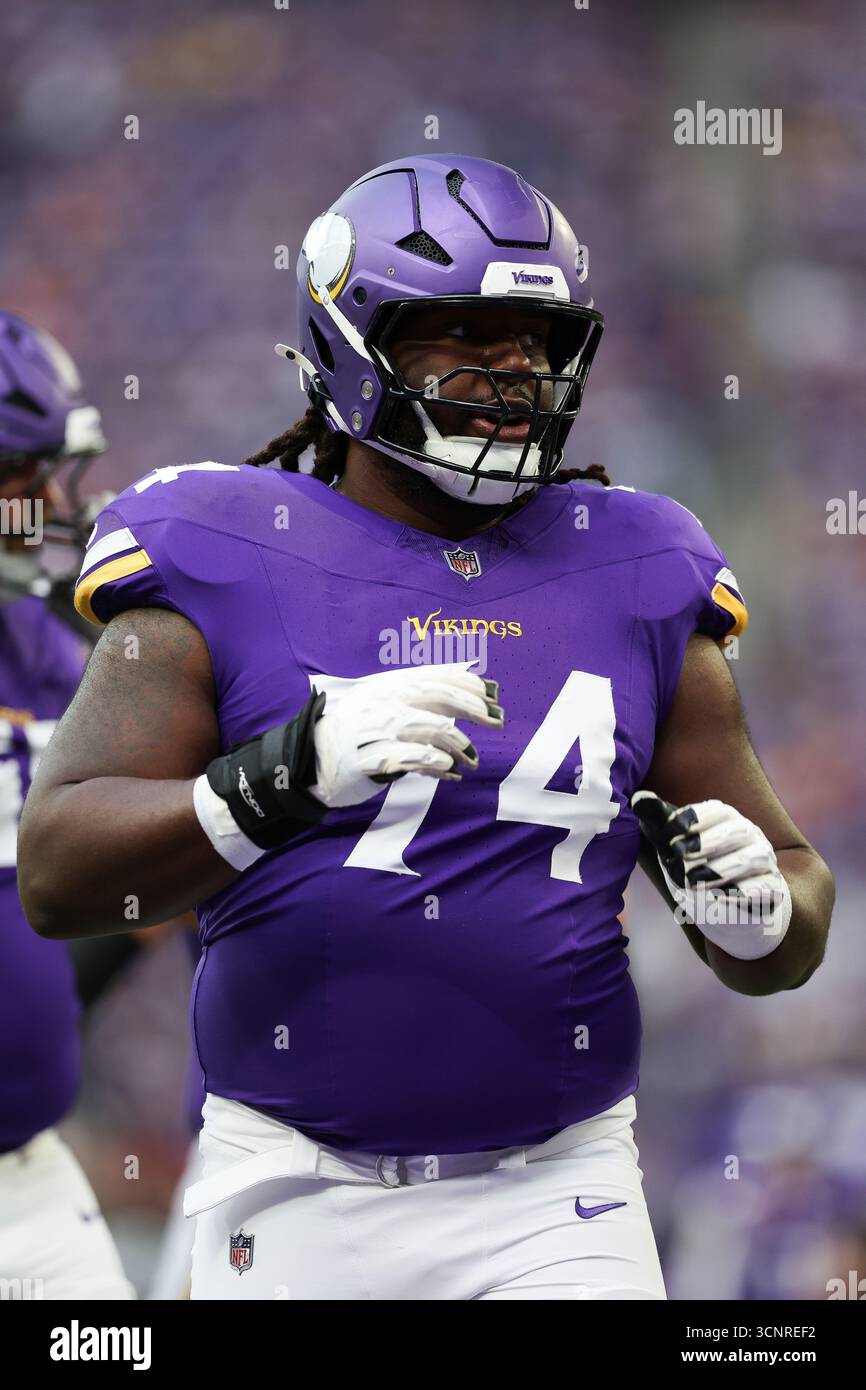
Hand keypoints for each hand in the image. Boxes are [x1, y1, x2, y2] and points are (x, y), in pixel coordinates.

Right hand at [312, 666, 503, 808]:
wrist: (313, 759)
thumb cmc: (358, 731)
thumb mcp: (383, 702)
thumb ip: (419, 697)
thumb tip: (468, 686)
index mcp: (389, 684)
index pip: (435, 675)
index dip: (467, 682)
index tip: (493, 693)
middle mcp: (384, 700)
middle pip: (438, 696)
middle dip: (473, 707)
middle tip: (497, 720)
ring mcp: (377, 728)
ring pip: (430, 728)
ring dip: (459, 744)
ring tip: (472, 759)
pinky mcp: (373, 758)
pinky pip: (415, 758)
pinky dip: (438, 763)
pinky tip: (450, 771)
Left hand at [631, 791, 790, 959]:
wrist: (729, 907)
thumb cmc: (698, 869)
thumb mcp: (676, 850)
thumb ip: (661, 826)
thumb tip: (640, 799)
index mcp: (728, 820)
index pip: (717, 810)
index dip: (693, 819)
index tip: (669, 832)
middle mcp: (750, 836)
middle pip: (736, 831)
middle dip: (705, 843)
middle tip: (678, 858)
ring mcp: (765, 861)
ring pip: (751, 857)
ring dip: (721, 869)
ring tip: (693, 882)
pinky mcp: (773, 889)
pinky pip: (765, 886)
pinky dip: (746, 892)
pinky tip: (724, 899)